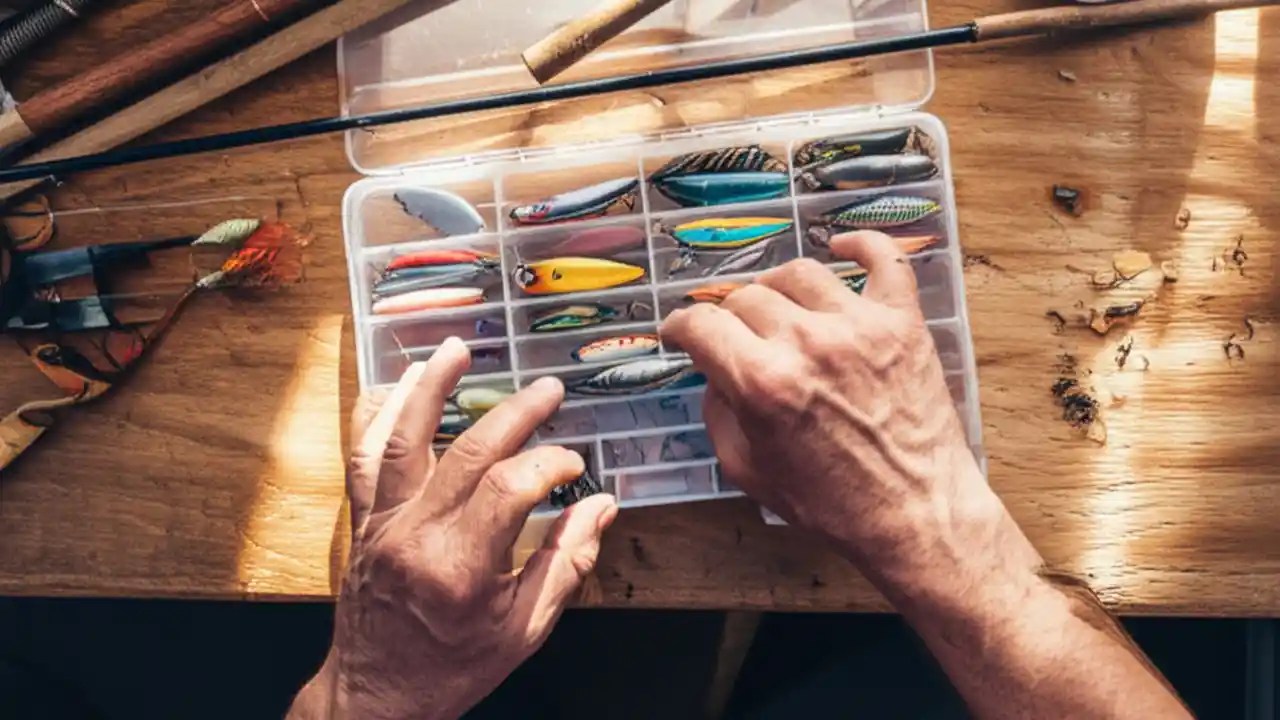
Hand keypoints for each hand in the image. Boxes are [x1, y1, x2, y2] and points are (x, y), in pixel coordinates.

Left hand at [294, 338, 617, 719]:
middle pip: (466, 452)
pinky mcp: (363, 521)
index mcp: (460, 569)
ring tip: (456, 349)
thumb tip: (601, 507)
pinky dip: (377, 417)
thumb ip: (566, 564)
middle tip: (548, 390)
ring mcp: (382, 524)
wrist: (376, 698)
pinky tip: (395, 386)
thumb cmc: (453, 668)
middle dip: (514, 414)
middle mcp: (416, 536)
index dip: (550, 465)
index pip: (510, 489)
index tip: (575, 465)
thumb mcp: (525, 631)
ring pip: (402, 439)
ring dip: (429, 388)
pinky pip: (364, 458)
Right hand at [659, 231, 1006, 584]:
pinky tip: (841, 246)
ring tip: (778, 309)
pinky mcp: (903, 324)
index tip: (680, 332)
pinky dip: (860, 245)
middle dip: (728, 318)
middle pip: (746, 298)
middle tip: (734, 338)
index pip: (701, 325)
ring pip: (798, 272)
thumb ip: (719, 413)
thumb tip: (716, 371)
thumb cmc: (830, 504)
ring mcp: (859, 326)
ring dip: (776, 288)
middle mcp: (807, 343)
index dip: (680, 326)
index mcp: (762, 382)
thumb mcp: (747, 470)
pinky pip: (883, 260)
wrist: (916, 516)